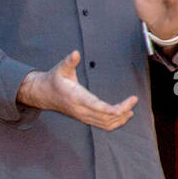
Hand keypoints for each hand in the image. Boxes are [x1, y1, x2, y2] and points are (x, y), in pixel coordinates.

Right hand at [16, 50, 136, 129]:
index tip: (121, 109)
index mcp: (75, 97)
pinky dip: (116, 122)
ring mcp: (83, 116)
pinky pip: (103, 125)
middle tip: (133, 99)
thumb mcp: (60, 68)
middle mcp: (80, 110)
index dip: (109, 109)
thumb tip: (75, 53)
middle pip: (105, 116)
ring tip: (131, 107)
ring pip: (106, 123)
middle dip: (122, 110)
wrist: (44, 95)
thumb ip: (69, 61)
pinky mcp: (85, 119)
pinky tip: (124, 115)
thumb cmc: (55, 80)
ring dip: (120, 118)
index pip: (94, 106)